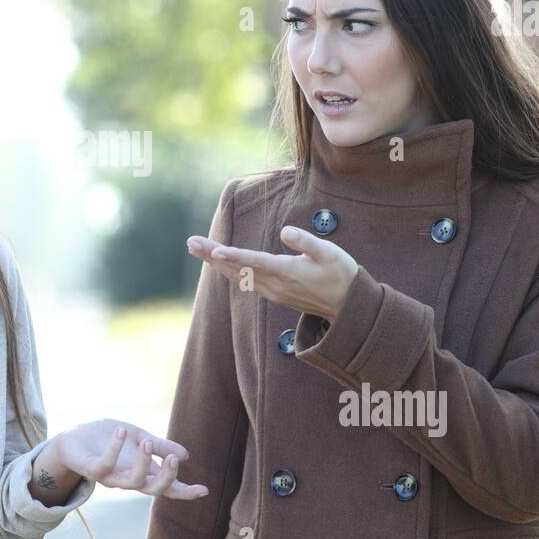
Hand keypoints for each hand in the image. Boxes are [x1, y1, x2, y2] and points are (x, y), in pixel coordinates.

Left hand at [53, 419, 207, 499]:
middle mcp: (128, 479)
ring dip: (141, 463)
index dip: (185, 491)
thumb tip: (185, 455)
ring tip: (144, 441)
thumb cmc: (109, 438)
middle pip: (152, 490)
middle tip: (172, 459)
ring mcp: (110, 477)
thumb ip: (159, 446)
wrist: (76, 437)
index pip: (167, 487)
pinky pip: (104, 466)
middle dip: (166, 477)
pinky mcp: (92, 470)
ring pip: (131, 481)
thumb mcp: (139, 437)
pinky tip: (120, 431)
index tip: (204, 490)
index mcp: (143, 472)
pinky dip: (114, 449)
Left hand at [187, 225, 358, 320]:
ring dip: (216, 262)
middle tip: (191, 242)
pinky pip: (244, 281)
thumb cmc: (341, 274)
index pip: (254, 262)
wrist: (348, 306)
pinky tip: (218, 262)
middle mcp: (275, 285)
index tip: (214, 251)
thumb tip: (285, 231)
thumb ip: (306, 242)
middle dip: (212, 255)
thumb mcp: (330, 253)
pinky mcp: (274, 294)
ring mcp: (272, 291)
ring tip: (196, 248)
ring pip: (237, 276)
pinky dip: (228, 270)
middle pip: (237, 269)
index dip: (234, 256)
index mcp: (287, 272)